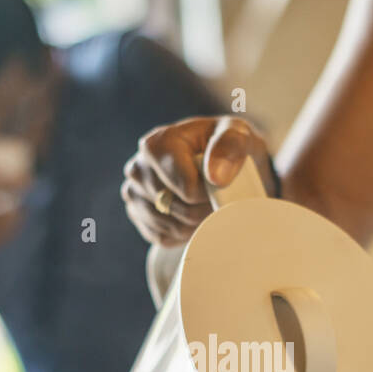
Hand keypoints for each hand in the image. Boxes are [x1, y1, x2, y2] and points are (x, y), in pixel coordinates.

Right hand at [122, 116, 277, 247]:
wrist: (219, 159)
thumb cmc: (226, 145)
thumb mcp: (238, 133)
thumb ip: (232, 144)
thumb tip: (215, 176)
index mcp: (157, 145)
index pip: (186, 189)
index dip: (209, 194)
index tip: (220, 184)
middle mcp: (138, 168)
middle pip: (179, 210)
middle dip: (204, 208)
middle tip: (215, 194)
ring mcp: (134, 193)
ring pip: (172, 227)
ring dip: (197, 222)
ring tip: (205, 202)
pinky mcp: (137, 215)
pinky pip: (164, 238)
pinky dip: (184, 232)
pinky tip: (192, 213)